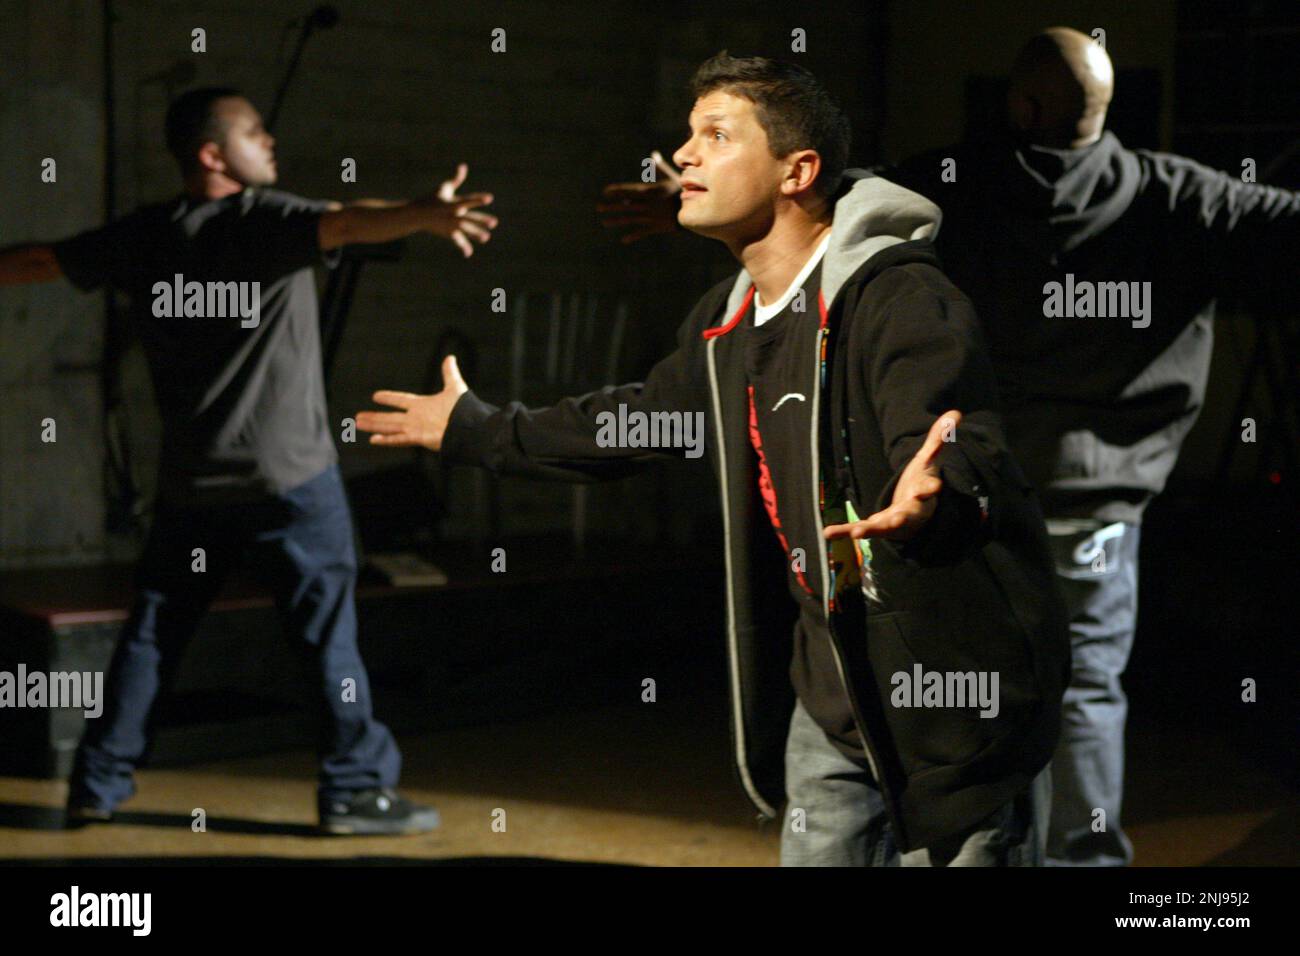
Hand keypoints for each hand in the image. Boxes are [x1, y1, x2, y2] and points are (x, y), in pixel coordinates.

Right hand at [355, 355, 469, 449]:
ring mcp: (416, 428)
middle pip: (390, 417)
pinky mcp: (419, 438)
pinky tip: (373, 440)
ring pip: (390, 426)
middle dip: (374, 417)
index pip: (401, 400)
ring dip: (374, 425)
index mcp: (423, 405)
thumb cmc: (464, 409)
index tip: (376, 396)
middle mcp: (417, 417)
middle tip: (358, 417)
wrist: (471, 427)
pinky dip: (387, 440)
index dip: (390, 398)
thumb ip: (450, 373)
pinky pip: (399, 439)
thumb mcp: (455, 387)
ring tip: (358, 424)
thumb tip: (450, 357)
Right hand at [414, 164, 497, 256]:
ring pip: (466, 230)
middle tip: (494, 223)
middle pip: (470, 217)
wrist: (417, 214)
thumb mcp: (444, 188)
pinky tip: (468, 253)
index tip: (490, 198)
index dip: (479, 199)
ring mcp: (451, 225)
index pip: (469, 200)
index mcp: (454, 203)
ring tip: (486, 238)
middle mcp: (453, 215)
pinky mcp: (448, 233)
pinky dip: (463, 247)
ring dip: (476, 234)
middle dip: (481, 220)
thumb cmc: (432, 198)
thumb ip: (456, 179)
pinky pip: (457, 241)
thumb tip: (463, 166)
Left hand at [596, 150, 681, 243]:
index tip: (605, 192)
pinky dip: (633, 236)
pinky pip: (642, 232)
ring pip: (630, 218)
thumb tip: (653, 155)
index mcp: (649, 191)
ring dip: (617, 220)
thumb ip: (659, 168)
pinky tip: (623, 240)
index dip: (616, 191)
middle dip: (611, 206)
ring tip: (605, 222)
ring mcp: (651, 216)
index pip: (628, 190)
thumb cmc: (683, 190)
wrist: (695, 207)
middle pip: (625, 205)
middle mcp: (647, 203)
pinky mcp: (657, 226)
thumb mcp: (670, 177)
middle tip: (598, 208)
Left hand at [822, 411, 962, 542]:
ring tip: (857, 532)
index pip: (930, 489)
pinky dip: (844, 531)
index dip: (931, 487)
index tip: (935, 487)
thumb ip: (937, 439)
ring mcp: (893, 522)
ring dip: (870, 529)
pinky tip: (829, 532)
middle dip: (903, 517)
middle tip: (897, 519)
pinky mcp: (877, 527)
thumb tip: (955, 412)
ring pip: (884, 528)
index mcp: (924, 492)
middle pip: (909, 515)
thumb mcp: (927, 461)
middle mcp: (911, 511)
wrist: (916, 516)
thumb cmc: (920, 485)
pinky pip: (861, 530)